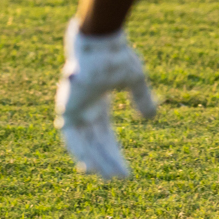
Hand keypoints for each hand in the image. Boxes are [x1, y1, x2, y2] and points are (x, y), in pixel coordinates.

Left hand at [55, 17, 158, 180]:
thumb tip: (151, 118)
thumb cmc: (116, 54)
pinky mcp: (67, 105)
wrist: (101, 40)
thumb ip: (141, 98)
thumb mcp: (134, 79)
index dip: (113, 152)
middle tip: (118, 179)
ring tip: (107, 177)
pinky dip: (81, 150)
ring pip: (81, 141)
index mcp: (96, 100)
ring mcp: (73, 106)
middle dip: (106, 159)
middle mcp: (83, 106)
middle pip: (94, 141)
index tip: (124, 171)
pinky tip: (90, 166)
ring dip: (94, 159)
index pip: (104, 134)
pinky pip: (72, 135)